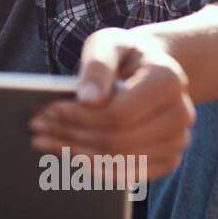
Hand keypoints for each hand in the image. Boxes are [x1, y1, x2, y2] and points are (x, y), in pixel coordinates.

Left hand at [28, 27, 195, 179]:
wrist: (148, 69)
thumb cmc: (124, 54)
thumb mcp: (107, 44)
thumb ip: (97, 66)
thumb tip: (87, 100)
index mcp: (169, 80)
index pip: (119, 113)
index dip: (79, 116)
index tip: (47, 111)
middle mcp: (181, 114)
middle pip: (118, 140)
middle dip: (71, 136)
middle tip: (37, 127)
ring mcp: (177, 140)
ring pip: (121, 161)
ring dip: (76, 154)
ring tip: (44, 140)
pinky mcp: (167, 159)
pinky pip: (128, 174)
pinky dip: (94, 167)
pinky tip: (67, 153)